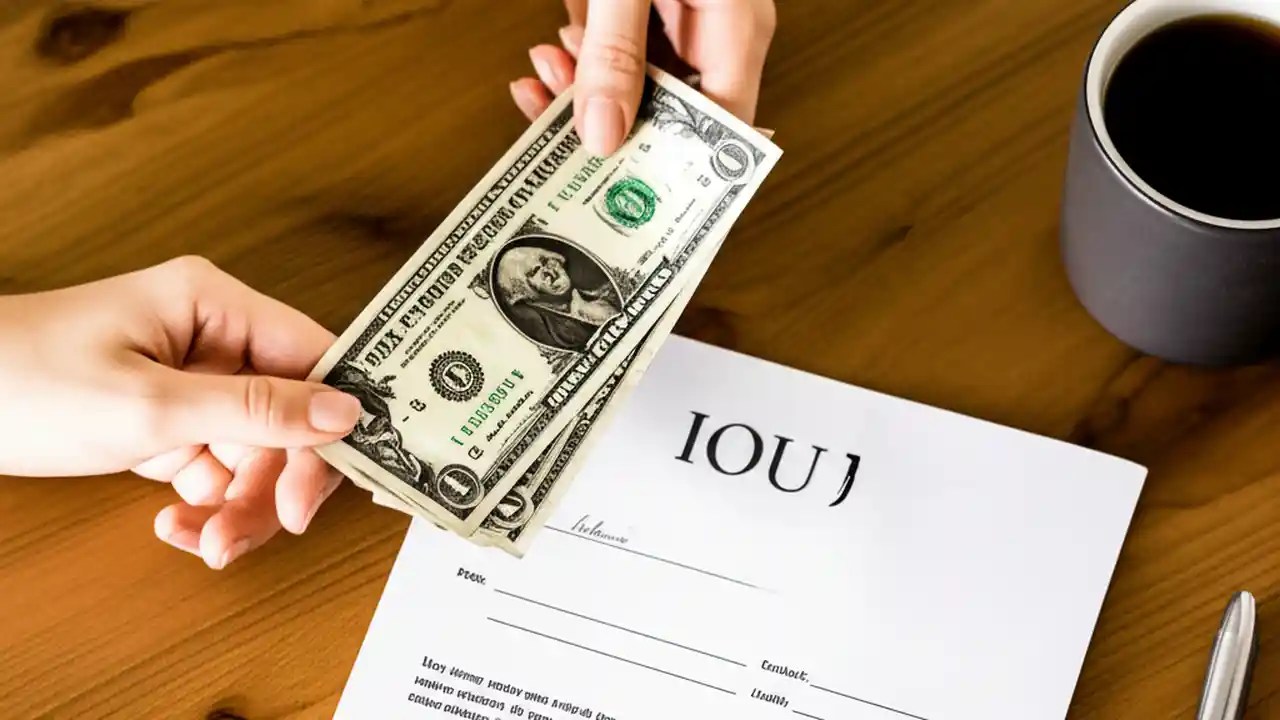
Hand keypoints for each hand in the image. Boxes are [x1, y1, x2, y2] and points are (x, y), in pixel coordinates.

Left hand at [0, 257, 360, 568]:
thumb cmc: (21, 381)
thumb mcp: (148, 406)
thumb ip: (255, 411)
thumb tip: (346, 412)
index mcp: (215, 306)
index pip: (314, 359)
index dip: (333, 423)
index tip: (324, 484)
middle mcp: (213, 339)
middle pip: (291, 417)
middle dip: (278, 480)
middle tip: (263, 528)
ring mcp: (191, 383)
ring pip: (258, 453)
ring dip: (242, 505)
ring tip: (206, 540)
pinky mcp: (168, 422)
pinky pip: (219, 469)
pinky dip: (208, 505)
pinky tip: (179, 525)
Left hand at [510, 0, 776, 154]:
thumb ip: (615, 49)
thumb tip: (602, 135)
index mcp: (737, 28)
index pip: (723, 131)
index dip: (680, 174)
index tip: (631, 205)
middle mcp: (715, 30)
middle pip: (670, 112)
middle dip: (612, 128)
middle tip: (561, 137)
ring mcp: (680, 14)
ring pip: (636, 84)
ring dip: (585, 92)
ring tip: (543, 78)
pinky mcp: (644, 1)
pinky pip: (618, 49)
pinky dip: (581, 57)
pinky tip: (549, 55)